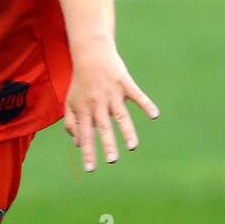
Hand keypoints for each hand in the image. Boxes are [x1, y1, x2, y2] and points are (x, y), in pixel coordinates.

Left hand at [64, 38, 158, 170]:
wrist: (90, 54)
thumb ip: (71, 123)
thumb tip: (77, 144)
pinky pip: (136, 95)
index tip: (90, 169)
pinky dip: (146, 104)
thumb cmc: (80, 82)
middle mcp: (97, 103)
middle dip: (107, 144)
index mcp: (83, 110)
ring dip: (127, 131)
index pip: (85, 135)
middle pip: (103, 127)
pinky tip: (154, 115)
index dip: (88, 152)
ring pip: (120, 115)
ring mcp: (112, 94)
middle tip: (112, 161)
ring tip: (132, 147)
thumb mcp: (70, 102)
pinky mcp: (124, 83)